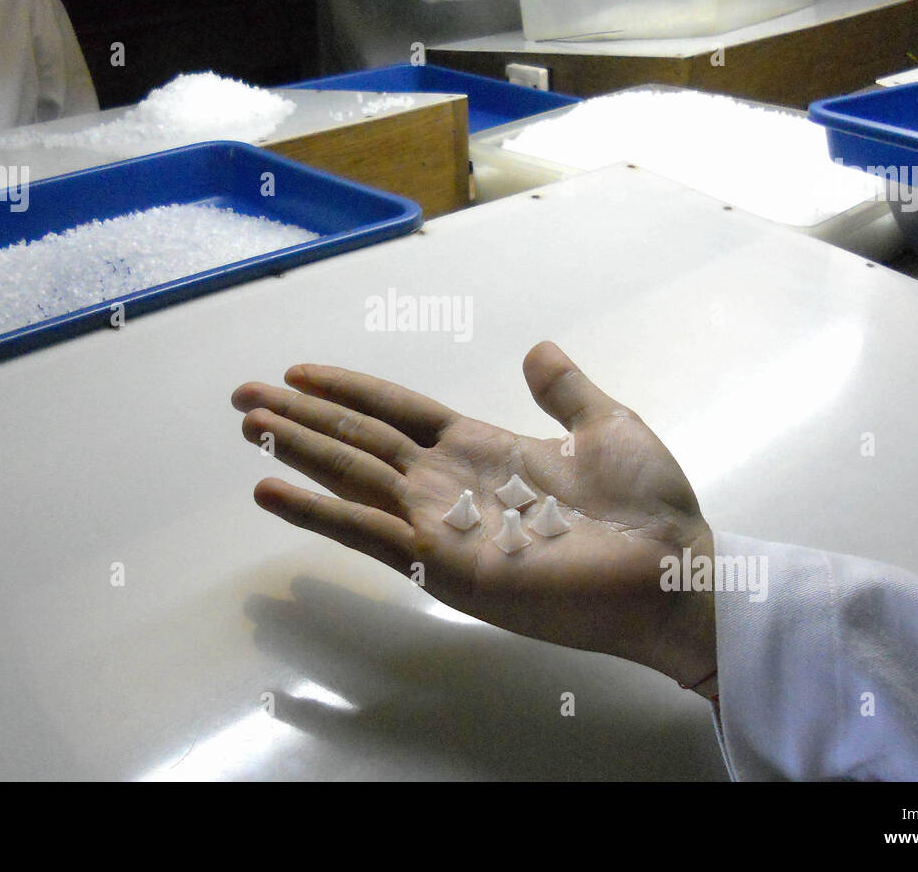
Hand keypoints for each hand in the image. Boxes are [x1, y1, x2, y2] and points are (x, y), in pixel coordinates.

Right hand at [232, 341, 716, 691]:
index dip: (347, 390)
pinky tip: (272, 490)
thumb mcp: (606, 427)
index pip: (396, 411)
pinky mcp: (448, 564)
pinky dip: (319, 512)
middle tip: (242, 395)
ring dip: (299, 452)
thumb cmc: (647, 507)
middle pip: (359, 440)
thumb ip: (564, 392)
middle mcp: (448, 485)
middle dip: (302, 416)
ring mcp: (443, 525)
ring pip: (353, 477)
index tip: (299, 371)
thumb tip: (537, 349)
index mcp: (480, 449)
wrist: (674, 569)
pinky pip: (370, 533)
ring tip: (248, 428)